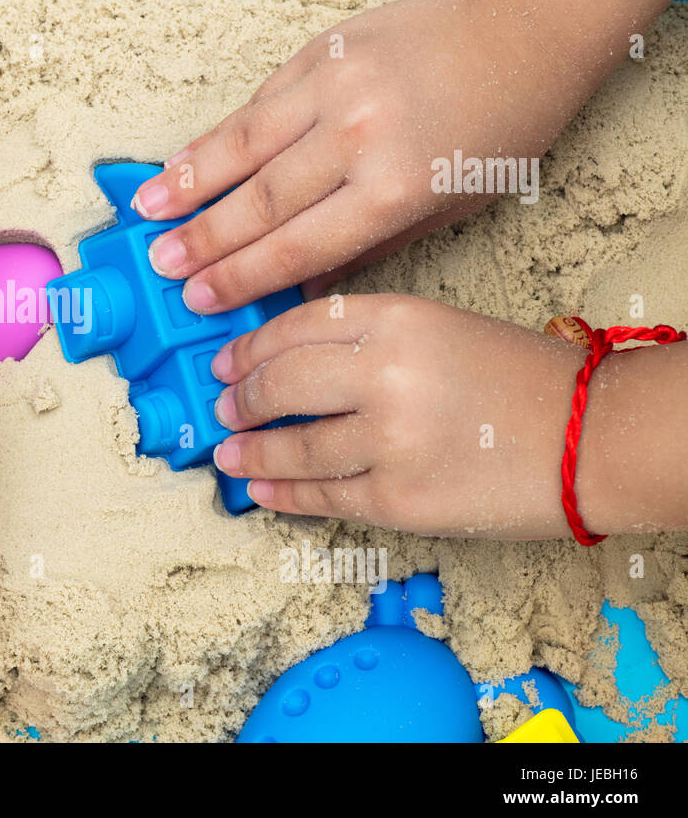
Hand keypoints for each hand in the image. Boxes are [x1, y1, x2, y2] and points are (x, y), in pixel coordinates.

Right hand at [129, 0, 569, 312]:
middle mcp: (357, 138)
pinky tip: (183, 161)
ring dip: (188, 183)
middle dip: (203, 239)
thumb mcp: (444, 208)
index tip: (198, 299)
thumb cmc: (492, 130)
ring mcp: (334, 88)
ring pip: (242, 146)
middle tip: (160, 266)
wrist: (516, 30)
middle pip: (261, 201)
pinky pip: (255, 104)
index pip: (297, 245)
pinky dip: (215, 137)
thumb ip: (364, 247)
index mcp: (395, 188)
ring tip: (145, 213)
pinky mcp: (319, 53)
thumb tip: (294, 287)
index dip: (240, 278)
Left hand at [208, 294, 588, 537]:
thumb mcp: (437, 326)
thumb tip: (285, 357)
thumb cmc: (518, 377)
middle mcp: (385, 374)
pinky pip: (323, 497)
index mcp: (396, 318)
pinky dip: (283, 494)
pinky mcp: (400, 499)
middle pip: (280, 385)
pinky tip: (261, 490)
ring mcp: (390, 440)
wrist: (592, 436)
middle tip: (225, 406)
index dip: (249, 349)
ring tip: (229, 452)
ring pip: (293, 448)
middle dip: (240, 399)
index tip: (225, 361)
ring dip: (251, 452)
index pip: (294, 328)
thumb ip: (365, 334)